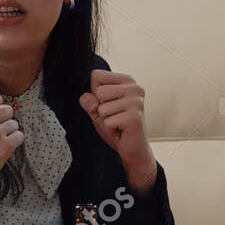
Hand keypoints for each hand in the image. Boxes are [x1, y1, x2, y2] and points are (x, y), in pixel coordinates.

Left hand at [80, 69, 156, 191]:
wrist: (133, 148)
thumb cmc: (117, 126)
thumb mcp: (98, 110)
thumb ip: (89, 100)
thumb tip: (87, 98)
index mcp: (127, 81)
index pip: (96, 75)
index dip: (96, 93)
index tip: (109, 103)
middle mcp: (135, 88)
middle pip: (98, 91)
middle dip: (100, 108)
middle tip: (114, 116)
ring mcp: (136, 102)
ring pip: (102, 108)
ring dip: (106, 120)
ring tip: (118, 123)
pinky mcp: (134, 117)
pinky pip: (107, 121)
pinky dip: (110, 129)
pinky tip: (121, 130)